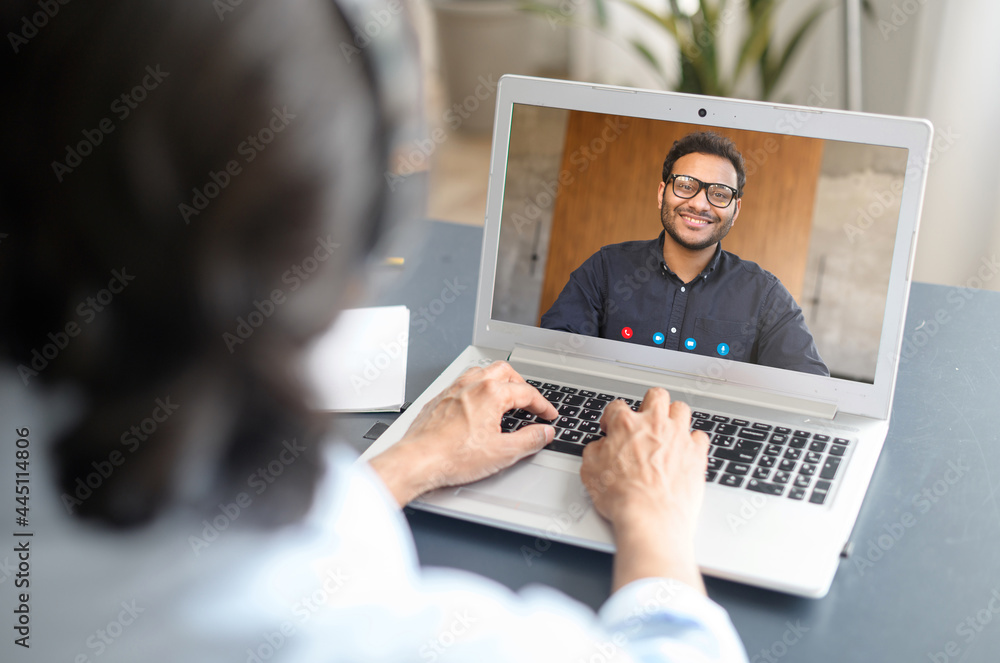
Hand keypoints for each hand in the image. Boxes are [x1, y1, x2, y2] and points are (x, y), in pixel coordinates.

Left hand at [369, 361, 556, 505]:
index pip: (526, 393)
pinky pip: (463, 382)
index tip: (548, 416)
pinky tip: (477, 403)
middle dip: (521, 385)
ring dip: (498, 380)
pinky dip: (478, 387)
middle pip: (505, 372)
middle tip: (530, 402)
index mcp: (490, 393)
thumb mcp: (502, 453)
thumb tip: (544, 433)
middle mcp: (472, 385)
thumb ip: (529, 440)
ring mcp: (453, 390)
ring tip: (505, 396)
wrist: (417, 460)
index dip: (542, 405)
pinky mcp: (440, 398)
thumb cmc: (453, 456)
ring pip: (482, 372)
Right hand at [580, 388, 709, 591]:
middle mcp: (654, 424)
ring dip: (674, 417)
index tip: (611, 429)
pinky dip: (693, 441)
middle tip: (644, 420)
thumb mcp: (590, 471)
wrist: (651, 517)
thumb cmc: (621, 497)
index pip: (617, 406)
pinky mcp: (696, 454)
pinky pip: (699, 436)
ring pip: (681, 409)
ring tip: (667, 431)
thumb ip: (595, 450)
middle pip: (656, 396)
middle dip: (649, 404)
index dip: (611, 417)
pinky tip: (685, 451)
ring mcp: (679, 437)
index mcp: (626, 425)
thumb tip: (600, 447)